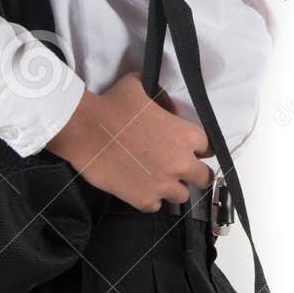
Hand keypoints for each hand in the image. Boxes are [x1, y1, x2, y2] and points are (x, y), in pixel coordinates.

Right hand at [45, 71, 212, 211]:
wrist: (84, 128)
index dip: (197, 148)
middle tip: (177, 168)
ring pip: (182, 195)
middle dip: (192, 173)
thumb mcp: (140, 86)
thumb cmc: (112, 104)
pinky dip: (150, 199)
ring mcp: (163, 184)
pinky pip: (156, 206)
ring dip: (172, 188)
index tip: (187, 149)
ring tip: (157, 179)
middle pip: (204, 177)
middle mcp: (181, 162)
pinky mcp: (144, 200)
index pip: (208, 148)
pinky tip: (139, 188)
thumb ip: (160, 95)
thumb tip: (167, 104)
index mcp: (186, 135)